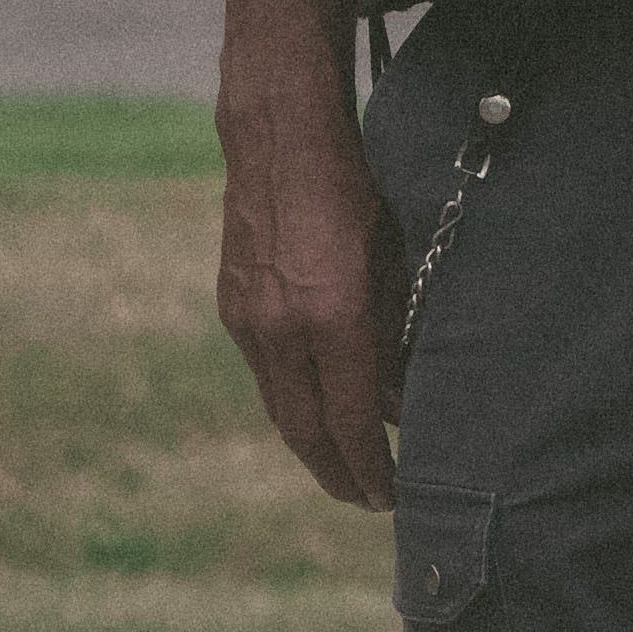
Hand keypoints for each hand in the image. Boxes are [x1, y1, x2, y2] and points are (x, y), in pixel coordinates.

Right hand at [214, 94, 396, 511]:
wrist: (280, 131)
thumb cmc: (358, 182)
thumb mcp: (396, 253)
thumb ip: (397, 327)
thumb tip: (400, 397)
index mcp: (329, 314)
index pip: (349, 417)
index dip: (369, 464)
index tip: (390, 497)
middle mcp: (279, 326)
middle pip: (305, 427)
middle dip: (337, 471)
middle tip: (368, 501)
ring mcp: (248, 316)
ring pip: (280, 405)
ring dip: (311, 444)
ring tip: (344, 469)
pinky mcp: (232, 303)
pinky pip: (265, 373)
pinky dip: (293, 402)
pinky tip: (317, 410)